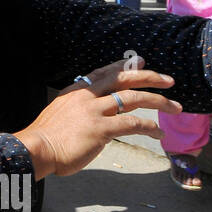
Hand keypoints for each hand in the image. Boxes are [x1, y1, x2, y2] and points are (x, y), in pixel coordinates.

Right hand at [15, 57, 180, 177]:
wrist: (36, 149)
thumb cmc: (45, 138)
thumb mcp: (59, 113)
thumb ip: (77, 110)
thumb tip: (93, 115)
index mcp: (76, 91)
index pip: (104, 73)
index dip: (124, 67)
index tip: (141, 62)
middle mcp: (87, 96)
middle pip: (124, 79)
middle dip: (149, 77)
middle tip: (168, 79)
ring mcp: (95, 111)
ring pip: (134, 98)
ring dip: (159, 101)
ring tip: (175, 107)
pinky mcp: (102, 129)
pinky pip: (133, 124)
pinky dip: (150, 128)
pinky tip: (159, 133)